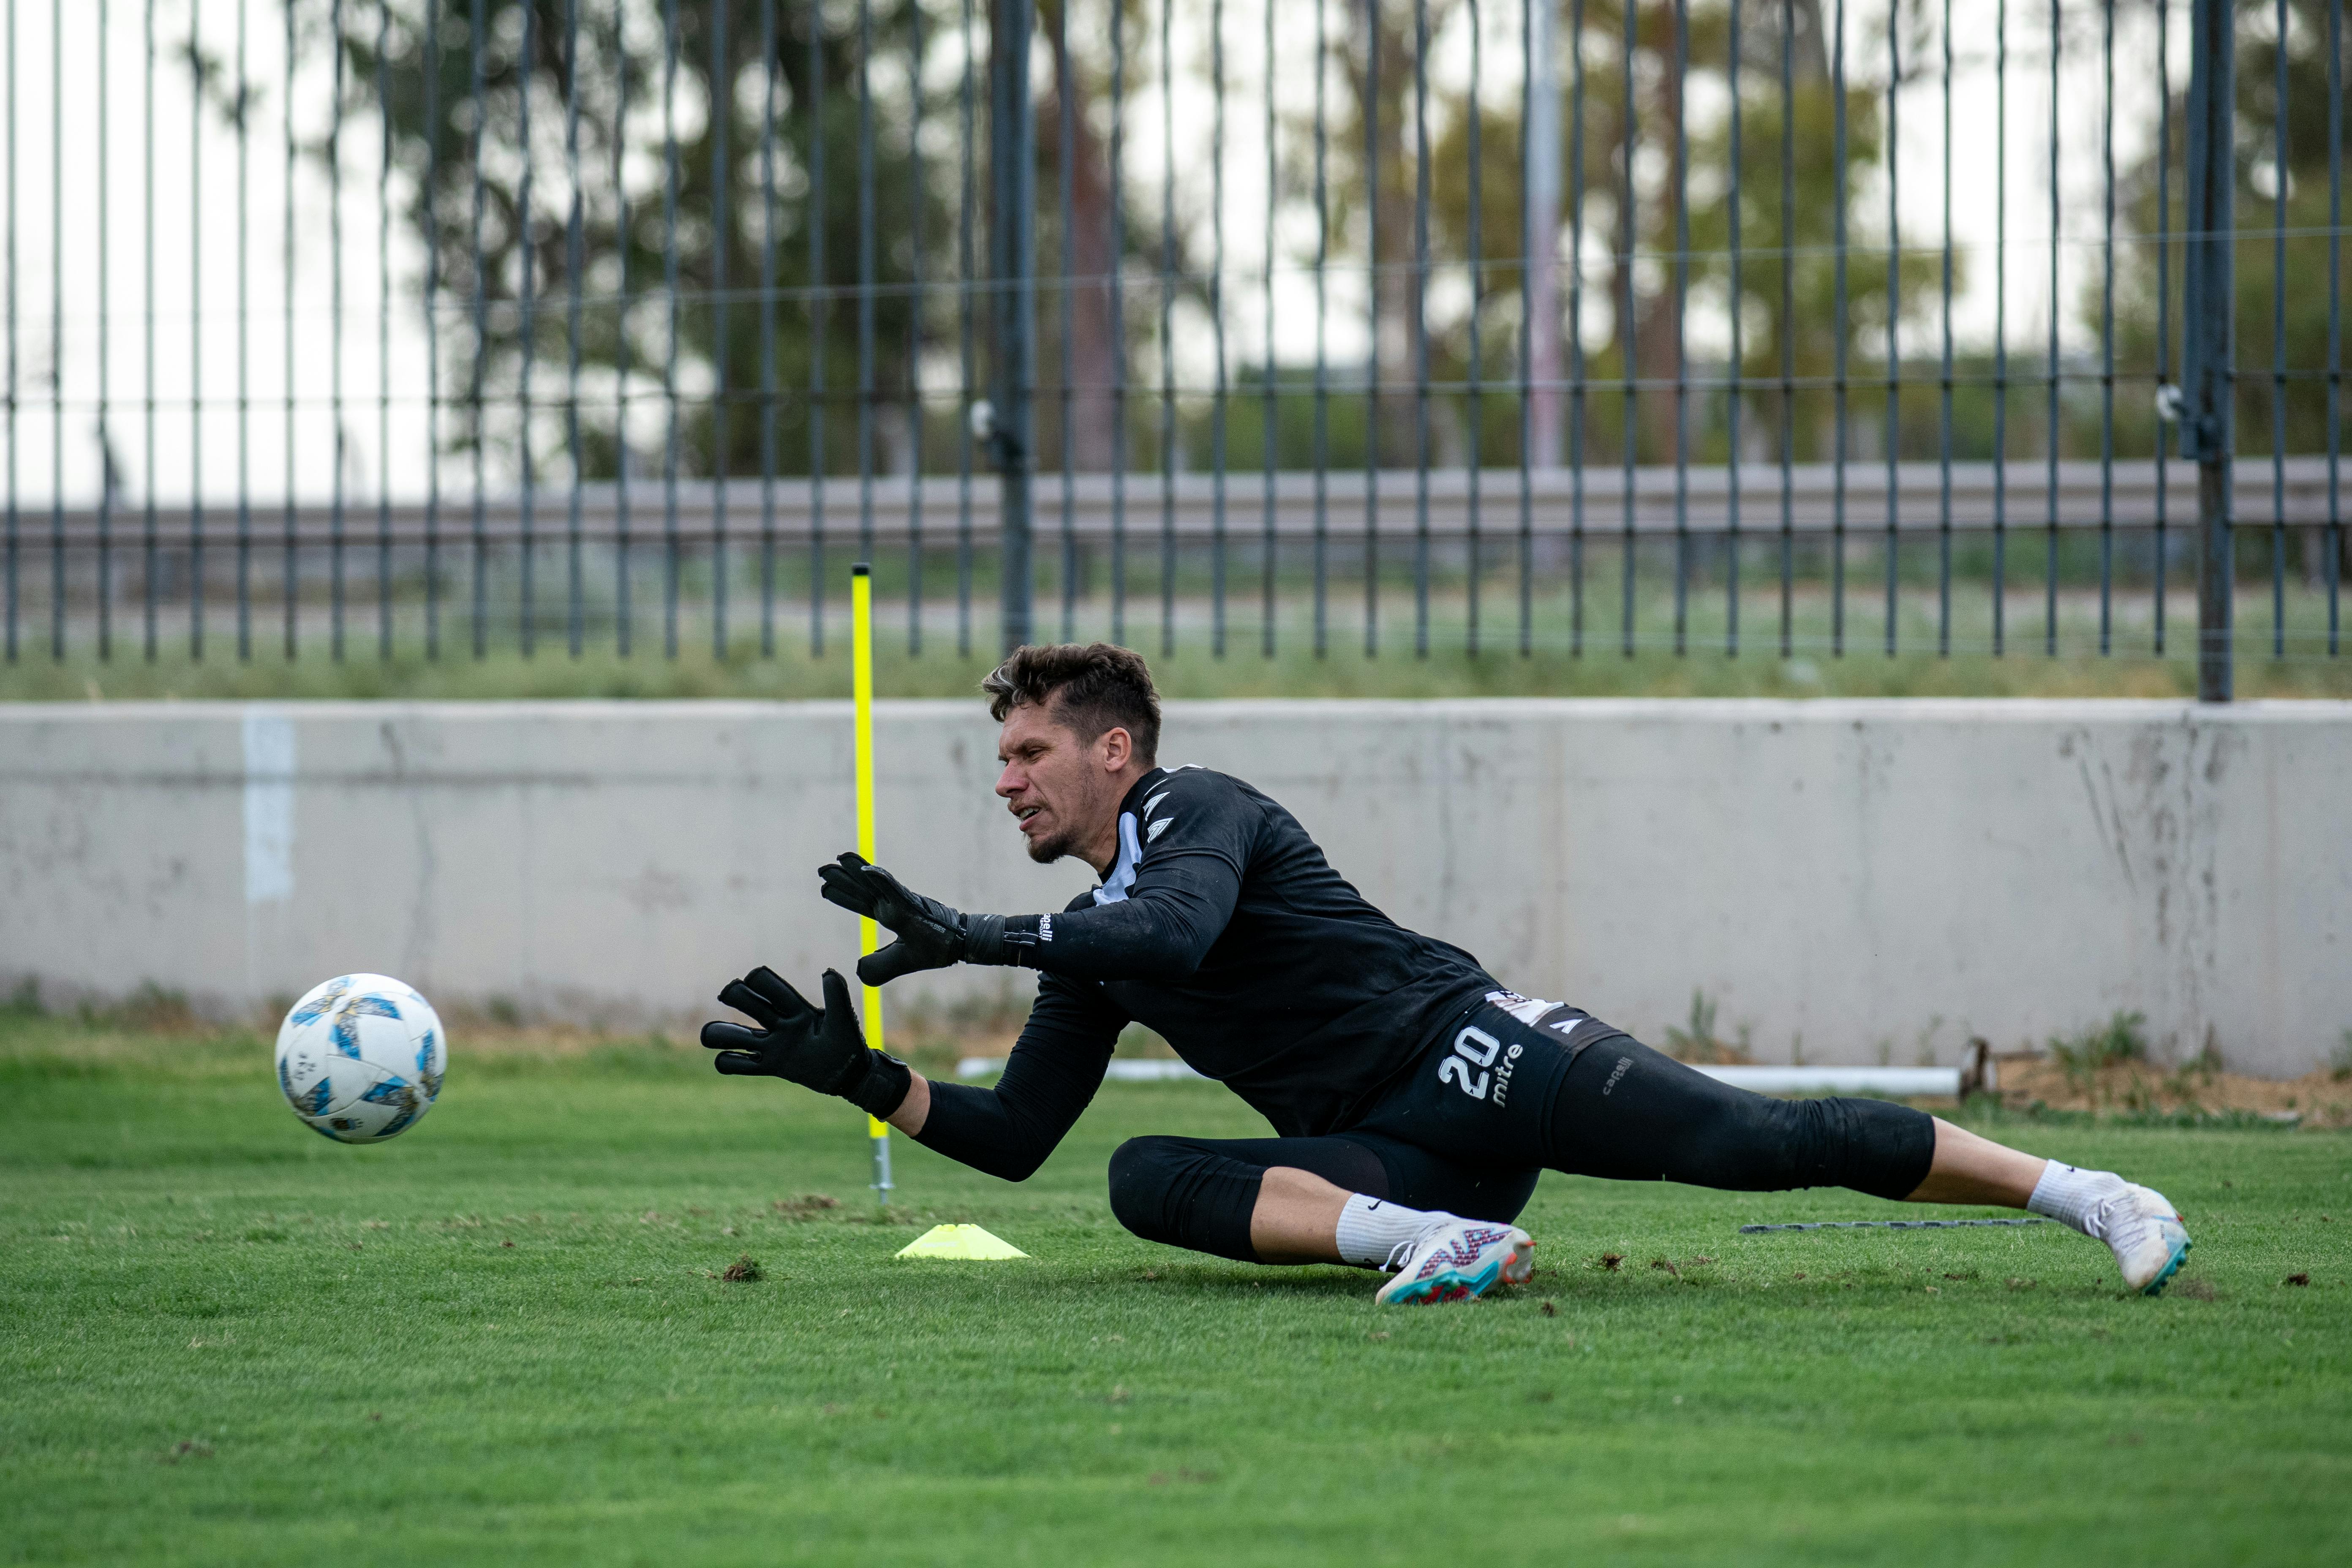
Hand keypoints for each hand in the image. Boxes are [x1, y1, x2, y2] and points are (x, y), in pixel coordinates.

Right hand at [699, 967, 907, 1116]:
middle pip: (750, 1003)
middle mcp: (781, 1024)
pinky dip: (728, 1063)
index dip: (759, 980)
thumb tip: (828, 971)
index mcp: (797, 1009)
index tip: (752, 977)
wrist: (850, 1074)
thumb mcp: (844, 1018)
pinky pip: (741, 1066)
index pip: (772, 988)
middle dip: (736, 994)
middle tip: (728, 993)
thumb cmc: (849, 1043)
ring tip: (712, 1035)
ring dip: (722, 1032)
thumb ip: (836, 996)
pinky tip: (727, 1060)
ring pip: (737, 1034)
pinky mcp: (771, 1066)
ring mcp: (773, 1045)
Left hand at [818, 851, 990, 985]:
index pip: (861, 903)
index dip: (843, 896)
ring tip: (839, 858)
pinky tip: (866, 870)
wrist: (960, 944)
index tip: (824, 888)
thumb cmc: (934, 949)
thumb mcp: (901, 961)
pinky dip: (881, 879)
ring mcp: (903, 903)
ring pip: (874, 884)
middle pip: (863, 889)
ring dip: (856, 870)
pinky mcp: (913, 905)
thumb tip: (857, 969)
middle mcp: (893, 906)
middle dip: (842, 879)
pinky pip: (894, 890)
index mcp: (891, 916)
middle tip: (822, 869)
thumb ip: (880, 966)